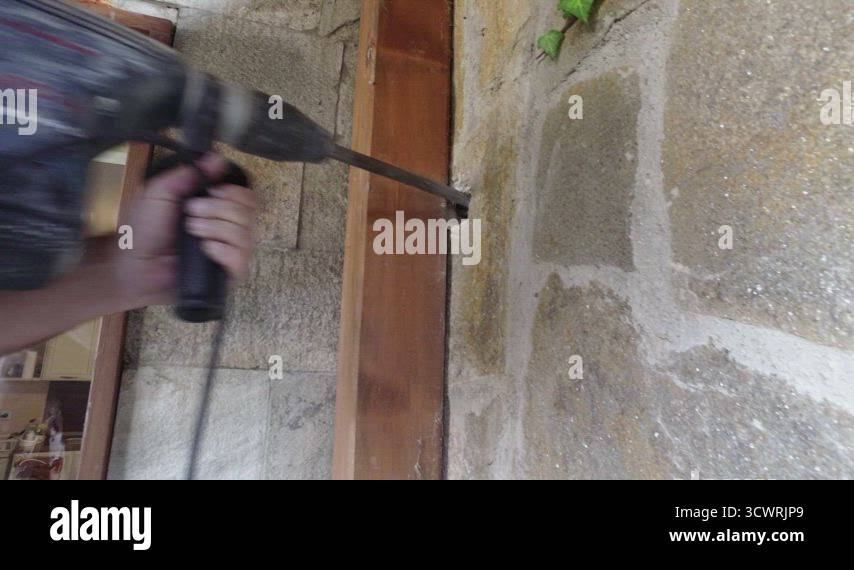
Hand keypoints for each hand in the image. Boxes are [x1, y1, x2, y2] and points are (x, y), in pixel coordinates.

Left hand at [117, 154, 257, 307]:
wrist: (134, 267)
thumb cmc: (144, 232)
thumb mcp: (159, 193)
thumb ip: (188, 175)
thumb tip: (217, 159)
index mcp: (217, 210)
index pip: (247, 197)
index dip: (234, 191)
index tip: (212, 191)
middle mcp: (228, 230)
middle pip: (250, 211)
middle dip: (221, 208)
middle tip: (191, 212)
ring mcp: (231, 252)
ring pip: (247, 233)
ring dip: (217, 227)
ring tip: (191, 230)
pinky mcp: (229, 274)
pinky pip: (241, 258)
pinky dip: (222, 249)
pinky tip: (204, 249)